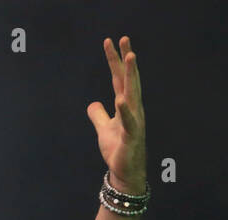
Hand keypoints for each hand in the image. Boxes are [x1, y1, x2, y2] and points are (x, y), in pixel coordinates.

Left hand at [86, 36, 146, 192]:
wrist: (125, 173)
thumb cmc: (118, 150)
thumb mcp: (104, 129)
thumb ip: (99, 115)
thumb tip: (92, 104)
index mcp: (125, 106)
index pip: (119, 78)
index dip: (114, 60)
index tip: (111, 41)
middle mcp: (133, 109)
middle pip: (128, 80)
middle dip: (126, 60)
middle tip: (124, 39)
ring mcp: (134, 122)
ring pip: (133, 94)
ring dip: (131, 75)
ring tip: (129, 57)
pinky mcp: (131, 137)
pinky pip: (129, 122)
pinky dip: (125, 111)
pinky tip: (120, 99)